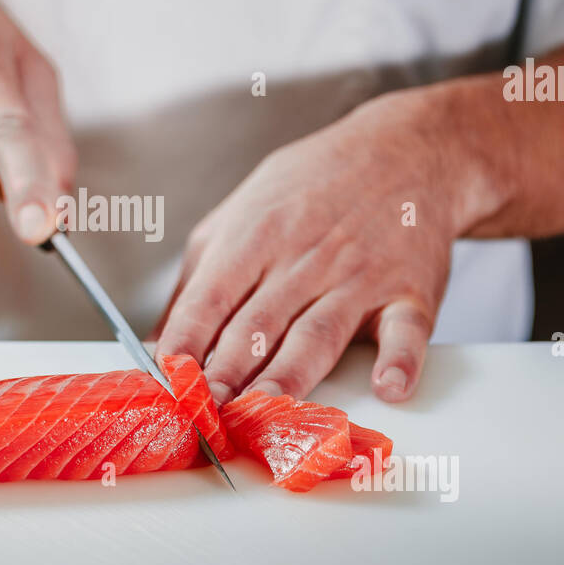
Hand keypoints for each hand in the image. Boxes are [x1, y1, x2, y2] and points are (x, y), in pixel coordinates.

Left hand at [155, 86, 495, 404]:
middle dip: (228, 373)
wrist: (403, 150)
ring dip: (291, 375)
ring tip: (266, 411)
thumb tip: (154, 345)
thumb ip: (196, 283)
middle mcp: (303, 259)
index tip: (169, 379)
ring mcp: (358, 276)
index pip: (210, 298)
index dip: (186, 341)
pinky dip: (400, 360)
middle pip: (257, 325)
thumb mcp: (238, 216)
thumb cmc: (311, 189)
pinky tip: (388, 386)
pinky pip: (405, 329)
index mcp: (254, 239)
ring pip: (318, 332)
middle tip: (206, 414)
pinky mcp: (409, 291)